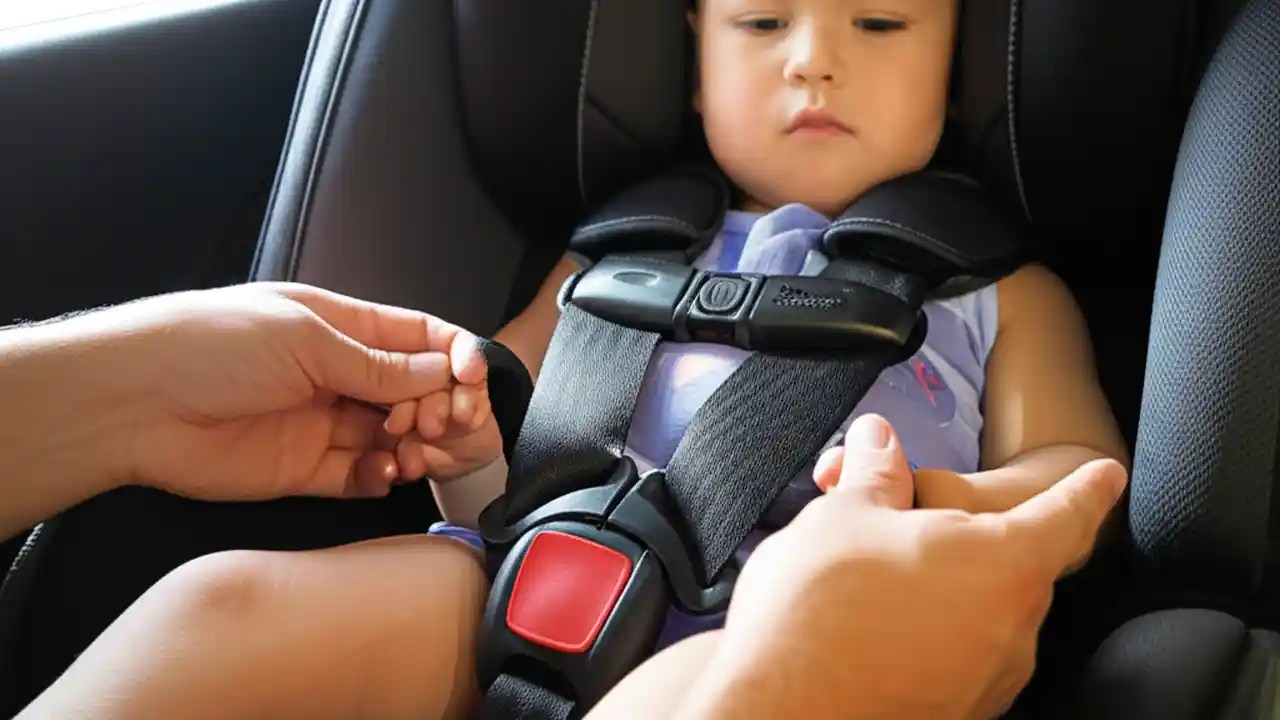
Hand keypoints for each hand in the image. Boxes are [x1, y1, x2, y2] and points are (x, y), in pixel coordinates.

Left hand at [61, 283, 481, 500]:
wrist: (134, 402)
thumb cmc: (211, 343)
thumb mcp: (306, 339)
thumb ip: (377, 364)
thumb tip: (439, 371)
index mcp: (342, 326)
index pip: (418, 338)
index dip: (453, 356)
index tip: (470, 379)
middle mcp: (339, 374)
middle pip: (415, 393)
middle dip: (440, 407)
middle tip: (441, 422)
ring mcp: (323, 422)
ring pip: (394, 437)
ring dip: (415, 445)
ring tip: (412, 449)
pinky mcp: (304, 469)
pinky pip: (360, 477)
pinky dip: (381, 477)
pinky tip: (381, 472)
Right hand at [677, 414, 1127, 719]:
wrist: (781, 711)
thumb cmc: (817, 612)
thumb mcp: (843, 515)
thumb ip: (875, 472)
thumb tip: (879, 440)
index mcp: (1002, 564)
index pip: (1065, 514)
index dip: (1087, 489)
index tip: (1108, 475)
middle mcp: (1011, 630)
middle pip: (1007, 566)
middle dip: (964, 539)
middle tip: (899, 521)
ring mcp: (984, 683)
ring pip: (977, 617)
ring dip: (940, 592)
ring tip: (865, 581)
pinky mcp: (953, 716)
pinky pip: (952, 659)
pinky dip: (924, 638)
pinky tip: (865, 631)